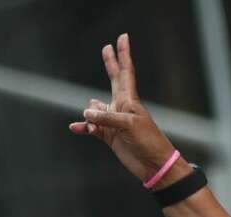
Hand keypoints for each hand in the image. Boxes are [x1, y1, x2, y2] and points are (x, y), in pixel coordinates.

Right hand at [68, 34, 186, 185]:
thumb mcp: (129, 126)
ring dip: (89, 114)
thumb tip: (86, 114)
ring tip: (94, 125)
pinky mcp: (109, 136)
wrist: (154, 166)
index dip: (123, 55)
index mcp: (130, 101)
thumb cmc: (148, 142)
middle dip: (110, 64)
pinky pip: (90, 127)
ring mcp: (114, 121)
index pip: (125, 72)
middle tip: (107, 48)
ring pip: (93, 108)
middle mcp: (121, 107)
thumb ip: (106, 118)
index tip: (123, 38)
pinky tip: (76, 128)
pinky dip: (82, 127)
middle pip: (112, 80)